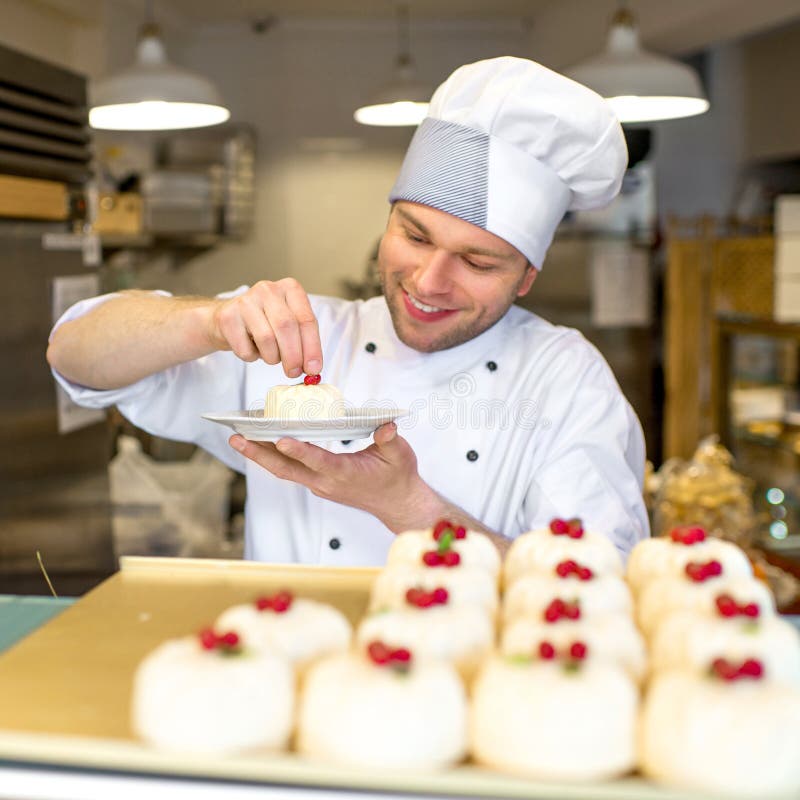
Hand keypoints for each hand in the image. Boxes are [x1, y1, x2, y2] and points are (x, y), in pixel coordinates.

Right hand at [207, 278, 321, 377]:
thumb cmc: (265, 323)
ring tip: (270, 355)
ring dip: (272, 357)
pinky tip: (251, 348)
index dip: (312, 347)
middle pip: (287, 327)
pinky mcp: (227, 317)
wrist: (229, 320)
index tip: (313, 368)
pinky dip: (252, 357)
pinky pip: (246, 349)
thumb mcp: (290, 325)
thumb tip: (313, 368)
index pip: (306, 319)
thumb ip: (304, 343)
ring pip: (267, 339)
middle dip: (293, 356)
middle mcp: (268, 289)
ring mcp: (245, 301)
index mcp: (290, 288)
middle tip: (293, 372)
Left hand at [229, 423, 441, 532]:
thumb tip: (386, 426)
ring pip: (284, 470)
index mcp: (344, 473)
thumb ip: (390, 440)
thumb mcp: (400, 455)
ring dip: (260, 455)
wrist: (397, 503)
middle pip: (287, 468)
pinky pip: (291, 470)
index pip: (318, 460)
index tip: (281, 438)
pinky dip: (274, 457)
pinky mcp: (318, 483)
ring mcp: (319, 485)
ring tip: (238, 439)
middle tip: (237, 438)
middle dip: (260, 453)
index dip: (299, 450)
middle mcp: (326, 482)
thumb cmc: (398, 477)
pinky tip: (262, 443)